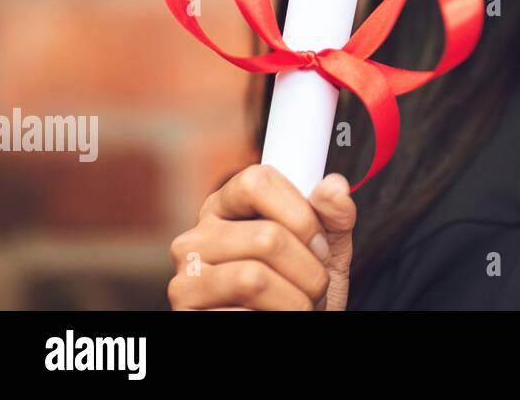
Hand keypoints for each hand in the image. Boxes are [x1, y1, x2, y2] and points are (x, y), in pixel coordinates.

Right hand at [167, 165, 356, 310]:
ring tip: (300, 307)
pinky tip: (272, 319)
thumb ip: (333, 214)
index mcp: (226, 208)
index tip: (321, 244)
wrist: (286, 338)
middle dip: (309, 270)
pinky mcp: (185, 316)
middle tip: (317, 287)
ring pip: (253, 279)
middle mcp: (197, 239)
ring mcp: (186, 280)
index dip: (300, 214)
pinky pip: (240, 317)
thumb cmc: (301, 287)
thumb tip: (334, 186)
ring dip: (295, 301)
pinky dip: (274, 320)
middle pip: (266, 237)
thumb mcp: (327, 248)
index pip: (256, 181)